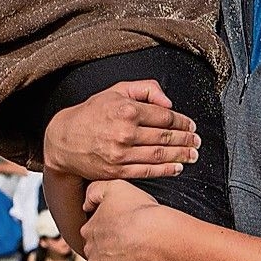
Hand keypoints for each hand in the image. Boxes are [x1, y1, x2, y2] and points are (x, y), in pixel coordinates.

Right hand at [42, 81, 199, 181]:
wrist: (63, 140)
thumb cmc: (92, 113)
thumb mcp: (116, 91)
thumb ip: (145, 89)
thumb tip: (168, 103)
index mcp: (126, 109)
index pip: (164, 117)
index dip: (181, 122)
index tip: (191, 126)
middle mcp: (125, 132)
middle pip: (165, 137)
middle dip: (185, 140)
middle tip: (197, 142)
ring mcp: (121, 154)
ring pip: (159, 155)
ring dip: (181, 155)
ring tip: (193, 155)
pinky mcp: (117, 171)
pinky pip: (148, 171)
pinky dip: (166, 170)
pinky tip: (177, 167)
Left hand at [80, 180, 162, 260]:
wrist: (154, 238)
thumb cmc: (140, 211)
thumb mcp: (116, 187)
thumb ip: (95, 190)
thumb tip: (85, 204)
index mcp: (90, 227)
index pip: (93, 231)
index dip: (108, 231)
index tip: (121, 232)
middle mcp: (89, 248)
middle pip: (96, 251)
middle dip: (108, 251)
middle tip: (128, 248)